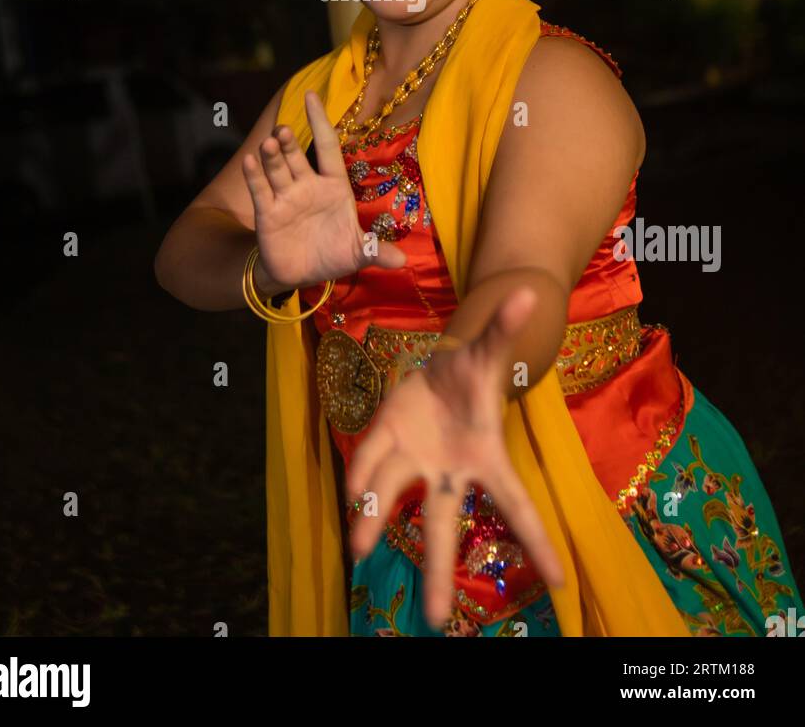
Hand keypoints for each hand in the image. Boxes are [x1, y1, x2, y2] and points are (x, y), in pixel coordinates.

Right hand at [241, 90, 406, 290]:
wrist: (303, 275)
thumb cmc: (333, 254)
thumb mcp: (357, 252)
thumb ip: (375, 251)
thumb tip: (403, 261)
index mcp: (333, 185)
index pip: (327, 147)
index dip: (320, 122)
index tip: (311, 96)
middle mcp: (307, 185)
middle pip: (297, 156)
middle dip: (289, 142)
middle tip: (284, 129)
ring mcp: (286, 197)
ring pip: (277, 169)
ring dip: (272, 155)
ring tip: (270, 143)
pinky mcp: (268, 213)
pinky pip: (261, 190)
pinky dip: (254, 176)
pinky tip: (250, 161)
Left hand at [346, 287, 565, 627]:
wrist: (440, 368)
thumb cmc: (473, 376)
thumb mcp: (489, 351)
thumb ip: (506, 327)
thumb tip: (529, 291)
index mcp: (485, 458)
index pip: (517, 505)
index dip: (539, 541)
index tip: (562, 583)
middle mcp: (448, 473)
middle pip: (444, 526)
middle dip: (437, 571)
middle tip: (436, 621)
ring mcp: (414, 463)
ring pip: (394, 496)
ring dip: (376, 520)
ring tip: (358, 551)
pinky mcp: (386, 445)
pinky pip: (373, 461)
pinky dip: (362, 473)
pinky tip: (351, 495)